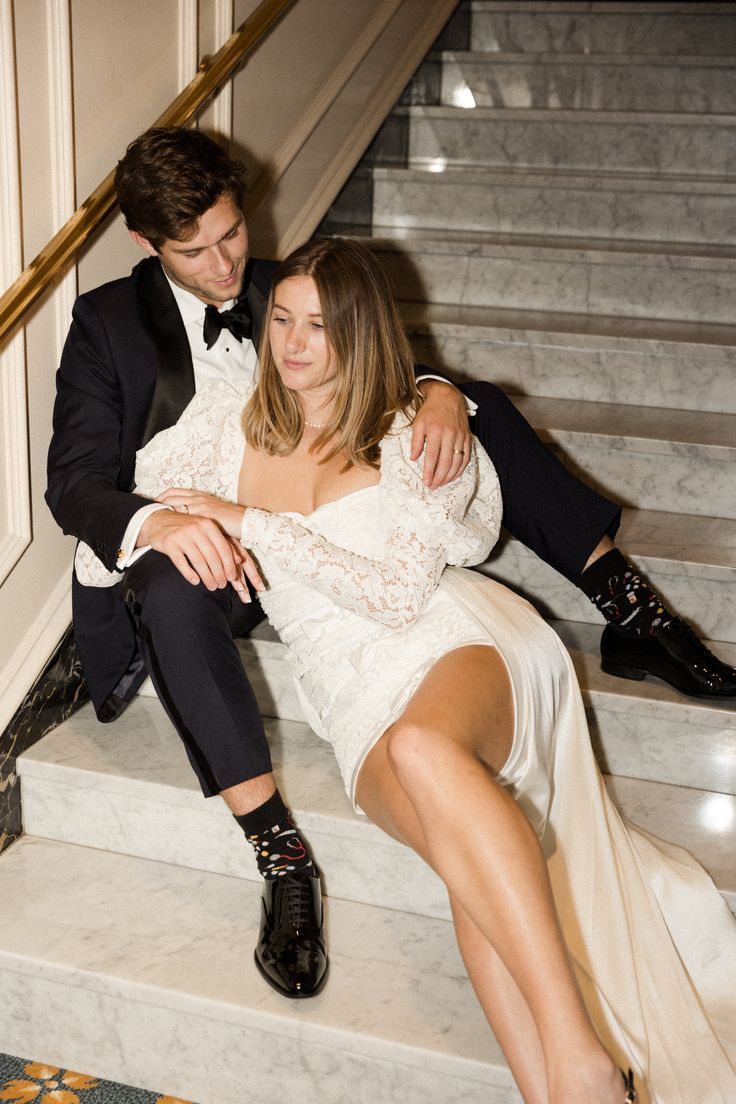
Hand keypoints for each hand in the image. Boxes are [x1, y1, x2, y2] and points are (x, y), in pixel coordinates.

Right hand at [140, 492, 262, 600]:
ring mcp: (182, 536)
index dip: (229, 565)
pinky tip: (195, 582)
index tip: (232, 578)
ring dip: (207, 577)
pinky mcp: (169, 543)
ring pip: (199, 562)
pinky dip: (190, 574)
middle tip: (221, 586)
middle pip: (212, 557)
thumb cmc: (186, 528)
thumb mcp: (205, 531)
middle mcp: (196, 529)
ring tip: (211, 586)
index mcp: (208, 525)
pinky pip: (182, 563)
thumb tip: (238, 560)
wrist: (157, 520)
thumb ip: (221, 543)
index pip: (223, 548)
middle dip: (219, 574)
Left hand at [411, 379, 471, 487]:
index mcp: (436, 431)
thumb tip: (413, 458)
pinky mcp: (467, 437)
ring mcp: (461, 436)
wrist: (447, 396)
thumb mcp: (418, 423)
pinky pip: (467, 456)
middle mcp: (450, 435)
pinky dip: (461, 468)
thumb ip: (415, 442)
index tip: (426, 482)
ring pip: (457, 462)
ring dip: (450, 476)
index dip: (429, 472)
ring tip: (442, 484)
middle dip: (439, 477)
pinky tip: (455, 475)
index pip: (432, 457)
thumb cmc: (430, 411)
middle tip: (433, 487)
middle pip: (446, 462)